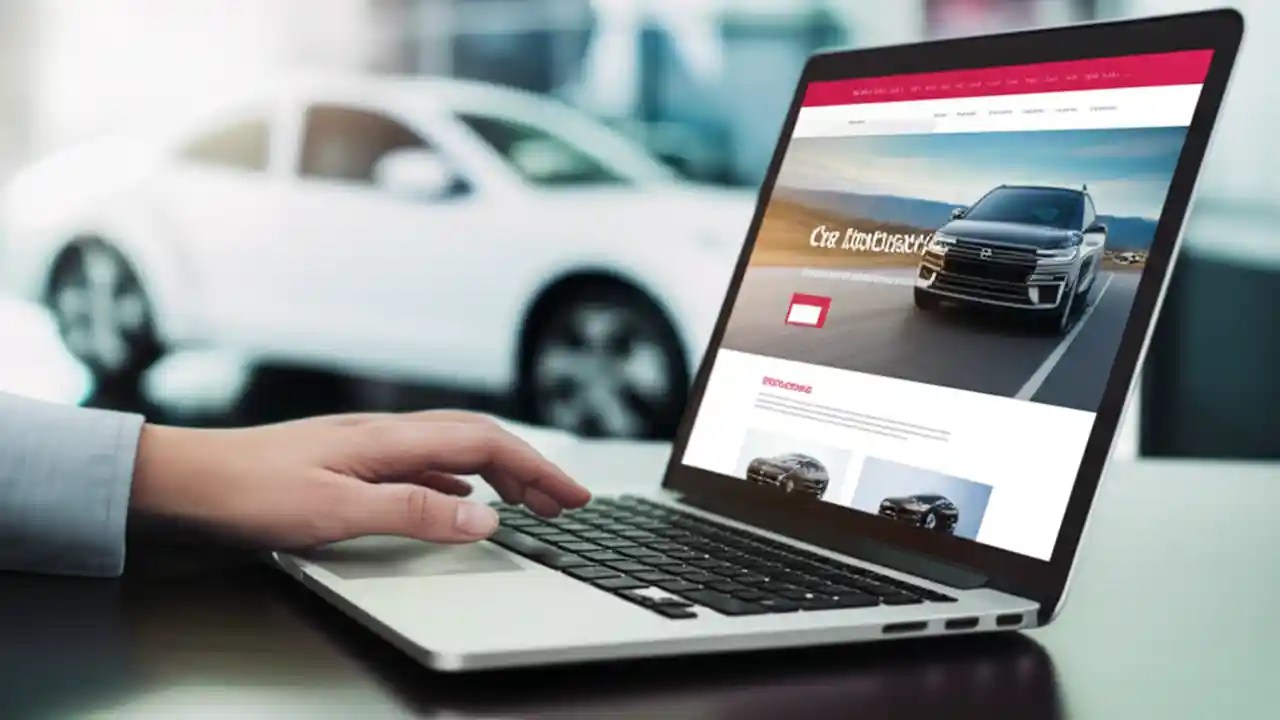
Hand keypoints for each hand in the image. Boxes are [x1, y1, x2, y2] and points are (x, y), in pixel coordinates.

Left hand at [129, 411, 590, 548]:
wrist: (183, 480)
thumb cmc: (247, 491)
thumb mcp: (335, 510)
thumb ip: (414, 511)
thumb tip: (485, 518)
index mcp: (388, 440)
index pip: (486, 444)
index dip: (538, 467)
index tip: (574, 495)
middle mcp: (383, 435)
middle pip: (478, 441)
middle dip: (531, 468)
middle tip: (567, 501)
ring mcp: (366, 447)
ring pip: (454, 452)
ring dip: (501, 474)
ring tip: (530, 501)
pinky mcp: (349, 463)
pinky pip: (425, 466)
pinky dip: (460, 481)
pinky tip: (461, 500)